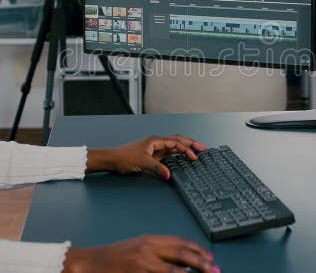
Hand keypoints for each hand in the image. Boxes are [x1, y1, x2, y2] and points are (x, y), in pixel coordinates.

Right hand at [63, 236, 218, 272]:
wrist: (89, 263)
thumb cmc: (112, 257)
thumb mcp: (137, 247)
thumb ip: (157, 251)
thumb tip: (180, 261)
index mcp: (150, 239)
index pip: (180, 242)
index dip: (197, 250)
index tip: (209, 258)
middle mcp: (149, 249)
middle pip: (182, 254)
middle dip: (201, 263)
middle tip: (214, 270)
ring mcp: (143, 263)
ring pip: (175, 270)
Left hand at [88, 135, 205, 178]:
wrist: (112, 159)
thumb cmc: (124, 157)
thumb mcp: (143, 162)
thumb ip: (157, 168)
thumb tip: (168, 175)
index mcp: (156, 141)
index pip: (176, 143)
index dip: (187, 149)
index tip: (194, 156)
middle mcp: (156, 143)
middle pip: (178, 141)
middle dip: (191, 144)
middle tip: (203, 148)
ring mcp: (155, 149)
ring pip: (174, 146)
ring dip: (185, 148)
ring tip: (196, 151)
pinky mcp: (152, 155)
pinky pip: (168, 153)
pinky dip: (177, 154)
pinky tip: (182, 157)